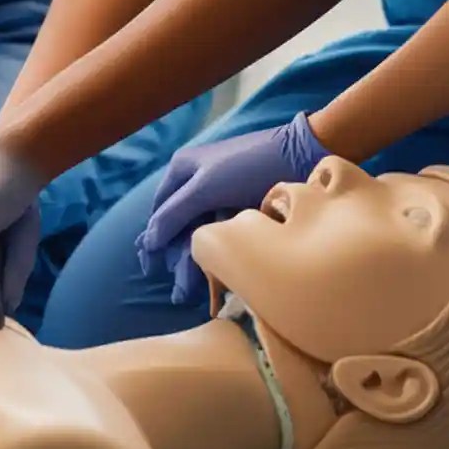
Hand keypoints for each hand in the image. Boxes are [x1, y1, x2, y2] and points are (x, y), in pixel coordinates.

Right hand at [138, 112, 330, 303]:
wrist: (300, 155)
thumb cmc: (246, 167)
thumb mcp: (204, 189)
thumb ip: (173, 215)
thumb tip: (148, 244)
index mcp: (182, 171)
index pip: (159, 212)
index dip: (153, 241)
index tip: (151, 270)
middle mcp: (197, 184)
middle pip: (180, 228)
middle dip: (179, 260)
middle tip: (181, 293)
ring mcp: (220, 197)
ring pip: (201, 235)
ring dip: (197, 263)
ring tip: (197, 292)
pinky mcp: (240, 208)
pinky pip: (221, 235)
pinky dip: (218, 254)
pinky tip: (217, 275)